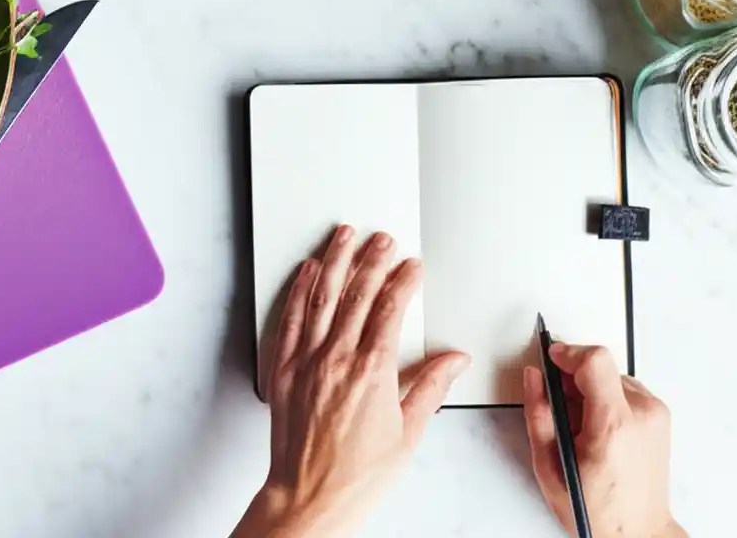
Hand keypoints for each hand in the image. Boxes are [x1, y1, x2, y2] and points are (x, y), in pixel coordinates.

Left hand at [233, 226, 470, 537]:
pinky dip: (298, 292)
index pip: (390, 309)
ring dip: (334, 262)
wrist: (310, 499)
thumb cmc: (356, 475)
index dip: (402, 281)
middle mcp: (337, 361)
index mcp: (372, 372)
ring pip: (321, 298)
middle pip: (357, 295)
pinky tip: (306, 272)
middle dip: (372, 260)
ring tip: (344, 237)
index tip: (410, 266)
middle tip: (382, 239)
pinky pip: (289, 321)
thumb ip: (430, 388)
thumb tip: (453, 359)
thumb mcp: (408, 433)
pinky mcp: (283, 372)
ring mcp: (306, 363)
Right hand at [523, 344, 686, 537]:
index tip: (551, 357)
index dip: (567, 353)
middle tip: (560, 406)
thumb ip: (539, 415)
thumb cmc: (597, 510)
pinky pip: (626, 390)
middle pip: (601, 367)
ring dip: (591, 391)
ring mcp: (656, 414)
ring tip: (581, 427)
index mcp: (613, 425)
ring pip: (612, 377)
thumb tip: (534, 379)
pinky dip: (607, 400)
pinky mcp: (660, 417)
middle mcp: (642, 414)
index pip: (595, 361)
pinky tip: (598, 429)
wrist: (637, 532)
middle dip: (573, 378)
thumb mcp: (550, 467)